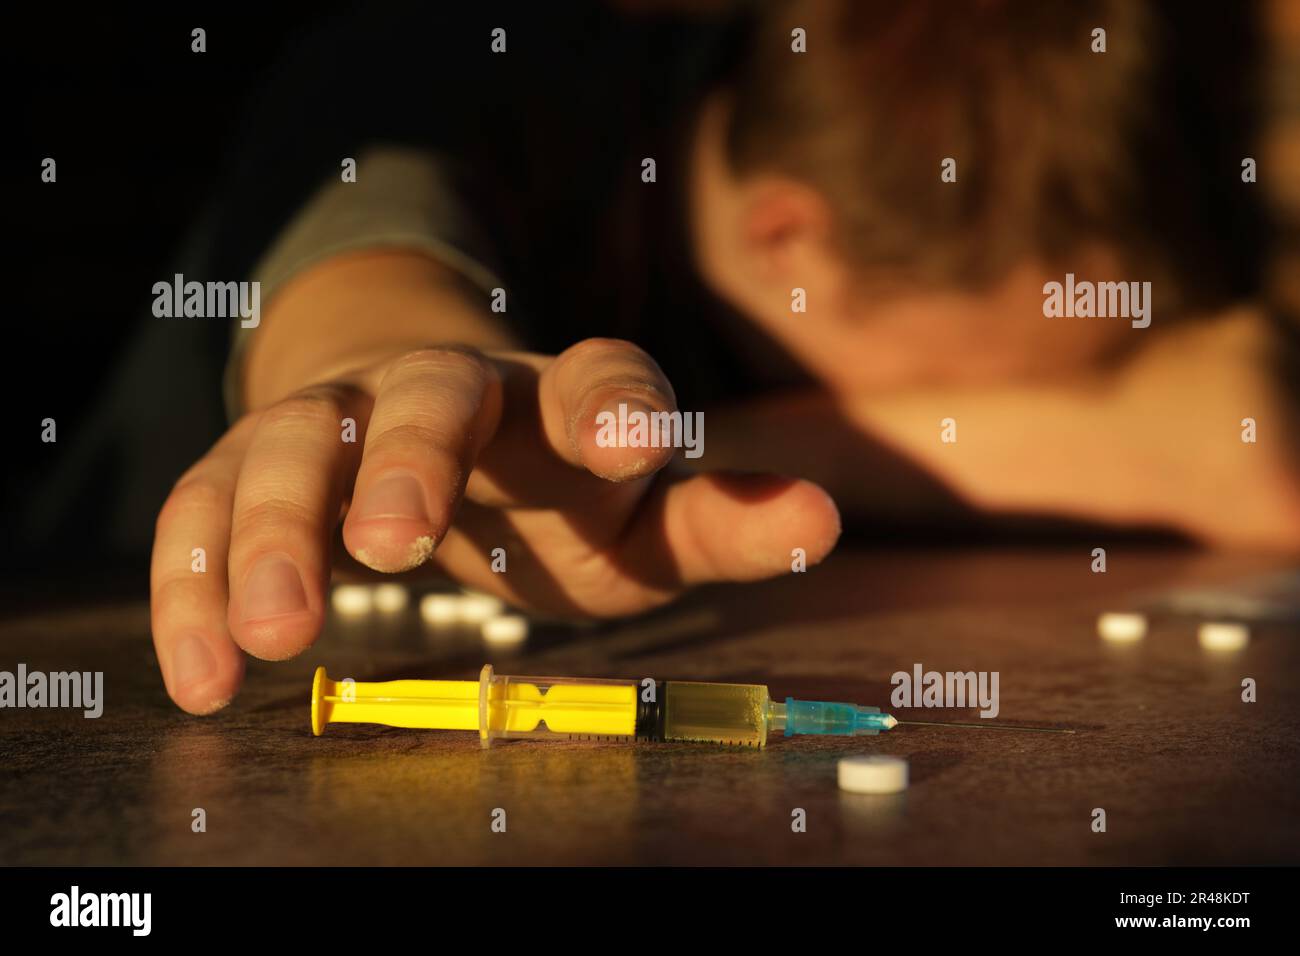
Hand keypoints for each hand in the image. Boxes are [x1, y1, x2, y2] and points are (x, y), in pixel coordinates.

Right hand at [150, 338, 840, 712]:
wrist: (429, 431)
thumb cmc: (556, 492)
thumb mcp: (640, 520)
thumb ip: (718, 523)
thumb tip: (819, 521)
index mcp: (559, 399)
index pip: (600, 380)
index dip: (616, 406)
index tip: (632, 440)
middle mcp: (443, 390)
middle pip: (421, 399)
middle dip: (408, 461)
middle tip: (392, 543)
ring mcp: (338, 420)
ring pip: (289, 447)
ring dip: (274, 533)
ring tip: (278, 636)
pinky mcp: (254, 466)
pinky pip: (203, 509)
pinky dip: (194, 585)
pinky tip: (205, 676)